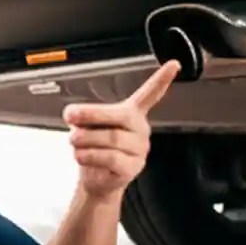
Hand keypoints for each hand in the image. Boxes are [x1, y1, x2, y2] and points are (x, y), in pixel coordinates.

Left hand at [62, 60, 178, 200]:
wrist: (96, 180)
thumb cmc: (94, 149)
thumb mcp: (87, 126)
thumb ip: (83, 116)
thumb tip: (73, 113)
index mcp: (132, 114)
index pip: (149, 94)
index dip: (161, 80)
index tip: (174, 64)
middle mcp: (140, 129)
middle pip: (119, 116)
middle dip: (91, 114)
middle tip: (71, 116)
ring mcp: (139, 149)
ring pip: (111, 138)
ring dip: (85, 139)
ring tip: (74, 142)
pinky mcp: (132, 166)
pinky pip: (110, 157)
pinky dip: (90, 155)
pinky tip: (81, 155)